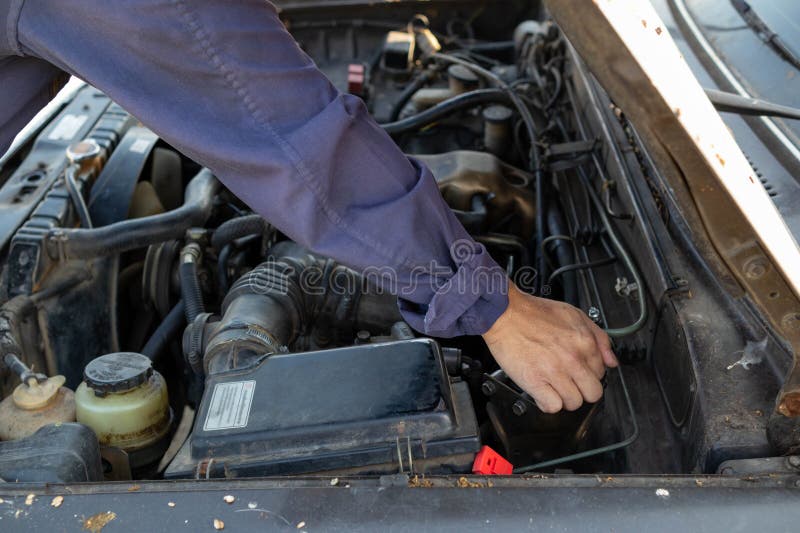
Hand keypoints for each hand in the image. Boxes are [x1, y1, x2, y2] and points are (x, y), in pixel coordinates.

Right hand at [482, 282, 617, 412]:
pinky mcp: (535, 381)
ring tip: (553, 386)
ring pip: (573, 403)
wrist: (505, 313)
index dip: (588, 373)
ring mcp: (554, 372)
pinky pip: (552, 407)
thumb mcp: (574, 315)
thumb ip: (599, 337)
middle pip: (592, 394)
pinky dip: (547, 403)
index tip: (578, 371)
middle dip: (582, 390)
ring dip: (564, 398)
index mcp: (584, 342)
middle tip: (569, 383)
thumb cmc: (534, 312)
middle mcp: (573, 359)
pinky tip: (542, 392)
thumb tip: (611, 360)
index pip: (601, 373)